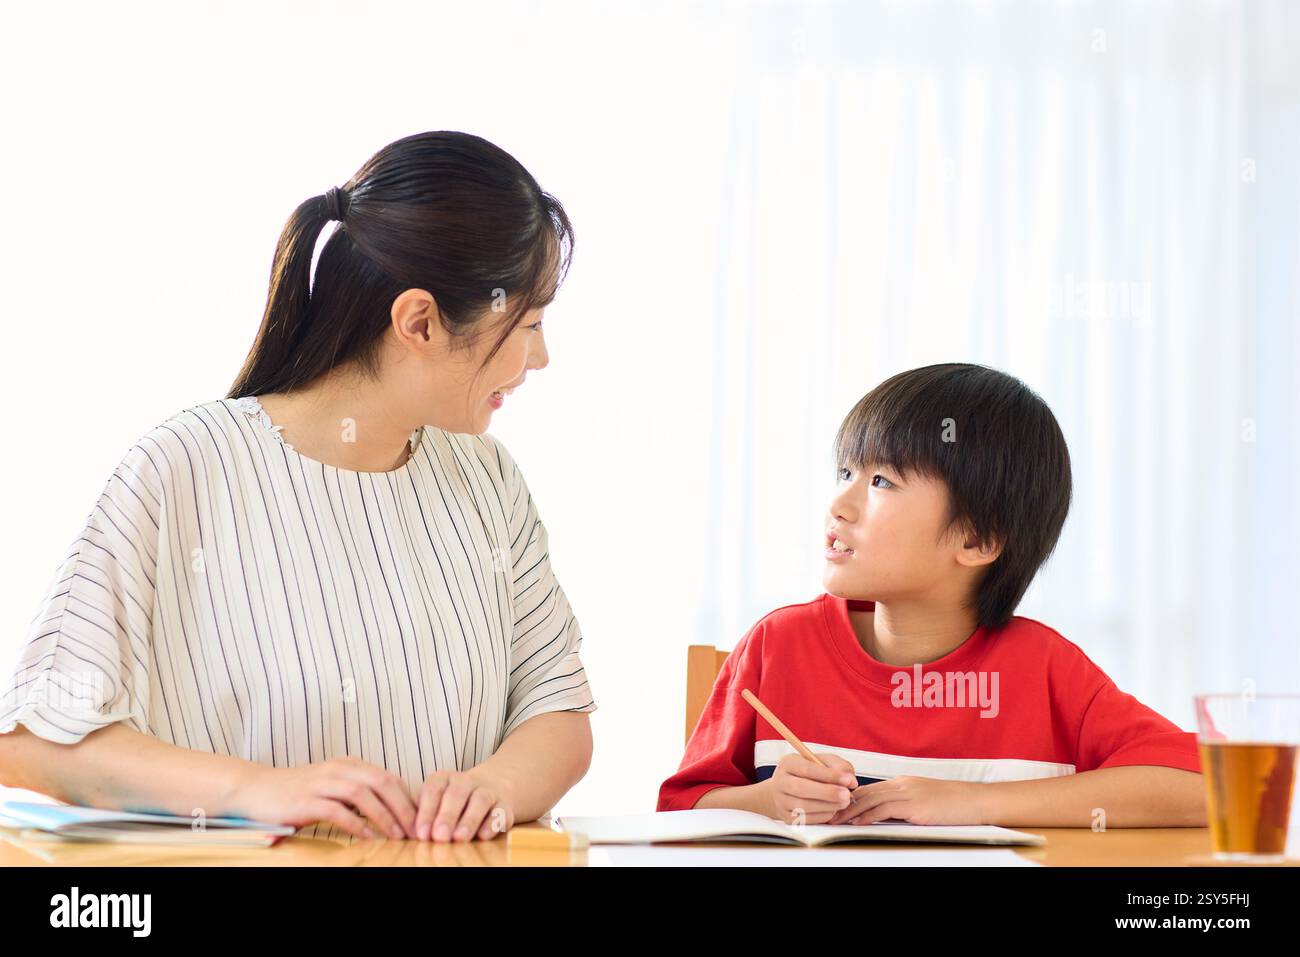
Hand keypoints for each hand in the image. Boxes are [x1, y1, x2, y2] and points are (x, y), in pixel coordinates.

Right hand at [228, 756, 418, 839]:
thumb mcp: (332, 787)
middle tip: (416, 830)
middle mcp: (339, 769)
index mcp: (349, 765)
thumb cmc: (297, 792)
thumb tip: (390, 812)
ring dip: (384, 816)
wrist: (255, 789)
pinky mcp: (305, 800)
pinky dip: (355, 824)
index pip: (389, 778)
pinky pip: (337, 810)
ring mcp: (322, 783)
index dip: (408, 798)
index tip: (421, 819)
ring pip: (363, 794)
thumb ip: (357, 794)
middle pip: (382, 782)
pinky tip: (367, 837)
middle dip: (403, 807)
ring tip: (397, 836)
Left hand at [414, 767, 516, 841]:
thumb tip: (408, 832)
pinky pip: (501, 811)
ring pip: (480, 799)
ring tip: (459, 838)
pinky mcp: (504, 805)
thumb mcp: (433, 803)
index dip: (426, 812)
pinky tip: (483, 835)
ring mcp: (487, 791)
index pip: (433, 790)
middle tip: (439, 836)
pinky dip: (493, 823)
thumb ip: (421, 816)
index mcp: (443, 779)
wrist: (490, 789)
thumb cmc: (450, 803)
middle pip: (457, 793)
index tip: (421, 833)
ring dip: (469, 819)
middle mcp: (466, 781)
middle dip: (447, 816)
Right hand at [766, 752, 857, 824]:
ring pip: (803, 806)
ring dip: (827, 806)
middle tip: (847, 795)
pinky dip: (823, 816)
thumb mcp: (825, 762)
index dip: (829, 775)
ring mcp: (781, 801)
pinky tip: (833, 810)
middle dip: (827, 793)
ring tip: (844, 802)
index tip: (847, 780)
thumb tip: (851, 781)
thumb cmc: (812, 774)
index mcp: (789, 763)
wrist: (790, 790)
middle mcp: (780, 781)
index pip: (807, 768)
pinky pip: (805, 819)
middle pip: (801, 788)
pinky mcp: (786, 817)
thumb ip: (839, 766)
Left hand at [827, 776, 982, 825]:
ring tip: (836, 819)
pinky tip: (858, 822)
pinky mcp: (915, 806)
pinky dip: (869, 815)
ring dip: (851, 810)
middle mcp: (902, 784)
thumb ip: (903, 805)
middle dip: (844, 803)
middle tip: (827, 813)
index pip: (869, 789)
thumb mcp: (923, 801)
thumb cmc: (952, 805)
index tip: (835, 806)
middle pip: (865, 792)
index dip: (849, 797)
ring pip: (871, 799)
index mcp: (902, 783)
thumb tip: (884, 816)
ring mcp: (908, 793)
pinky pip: (886, 809)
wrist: (975, 801)